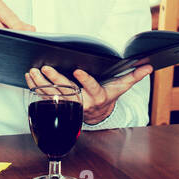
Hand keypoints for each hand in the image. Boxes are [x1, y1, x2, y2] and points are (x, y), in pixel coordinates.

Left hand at [26, 64, 152, 126]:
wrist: (96, 111)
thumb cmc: (108, 94)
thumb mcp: (121, 86)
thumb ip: (133, 76)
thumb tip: (148, 66)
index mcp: (97, 97)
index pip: (92, 88)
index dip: (85, 80)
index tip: (78, 71)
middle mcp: (81, 102)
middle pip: (68, 91)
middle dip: (56, 80)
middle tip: (46, 69)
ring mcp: (68, 103)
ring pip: (53, 94)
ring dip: (41, 83)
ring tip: (34, 71)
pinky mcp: (58, 103)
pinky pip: (45, 96)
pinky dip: (35, 86)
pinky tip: (29, 77)